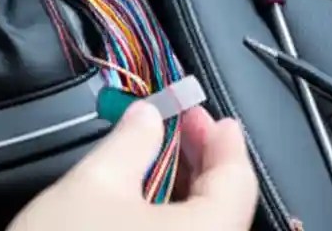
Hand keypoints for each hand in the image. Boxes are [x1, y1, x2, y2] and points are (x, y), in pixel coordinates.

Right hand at [10, 104, 257, 230]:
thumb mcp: (94, 184)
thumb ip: (131, 142)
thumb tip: (147, 117)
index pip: (238, 181)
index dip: (221, 140)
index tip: (201, 112)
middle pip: (227, 210)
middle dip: (203, 164)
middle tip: (177, 129)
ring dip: (188, 196)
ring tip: (155, 163)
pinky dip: (173, 226)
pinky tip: (146, 207)